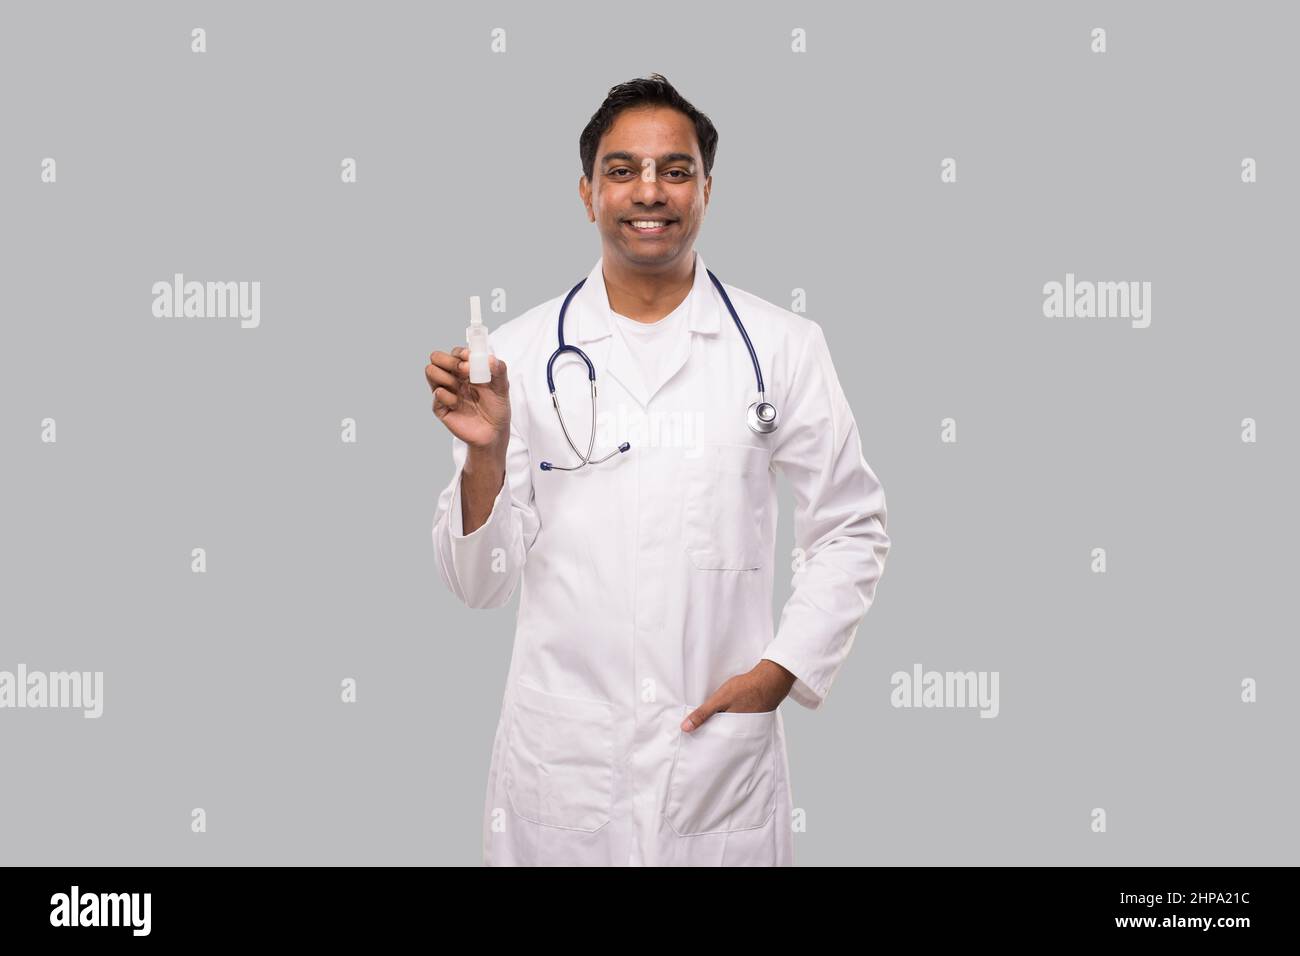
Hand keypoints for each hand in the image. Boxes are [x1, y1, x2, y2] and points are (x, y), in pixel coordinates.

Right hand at [426, 345, 510, 449]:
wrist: (494, 432)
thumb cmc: (496, 407)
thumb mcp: (502, 387)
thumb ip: (499, 369)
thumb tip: (489, 358)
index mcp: (466, 370)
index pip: (455, 352)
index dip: (461, 353)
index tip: (470, 358)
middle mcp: (453, 378)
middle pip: (436, 357)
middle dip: (449, 360)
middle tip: (464, 371)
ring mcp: (445, 392)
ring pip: (430, 371)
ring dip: (445, 376)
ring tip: (459, 387)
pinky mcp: (440, 407)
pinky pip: (437, 394)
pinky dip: (449, 397)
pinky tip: (458, 405)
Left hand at [681, 659, 796, 731]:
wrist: (770, 681)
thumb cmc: (746, 689)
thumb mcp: (720, 699)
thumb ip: (703, 714)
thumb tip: (685, 728)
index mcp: (730, 732)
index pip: (712, 743)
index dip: (702, 742)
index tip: (690, 742)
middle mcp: (739, 735)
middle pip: (720, 740)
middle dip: (710, 737)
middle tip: (696, 737)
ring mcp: (746, 729)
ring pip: (728, 733)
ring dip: (720, 730)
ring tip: (709, 727)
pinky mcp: (751, 722)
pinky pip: (737, 726)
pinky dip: (729, 724)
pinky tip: (725, 717)